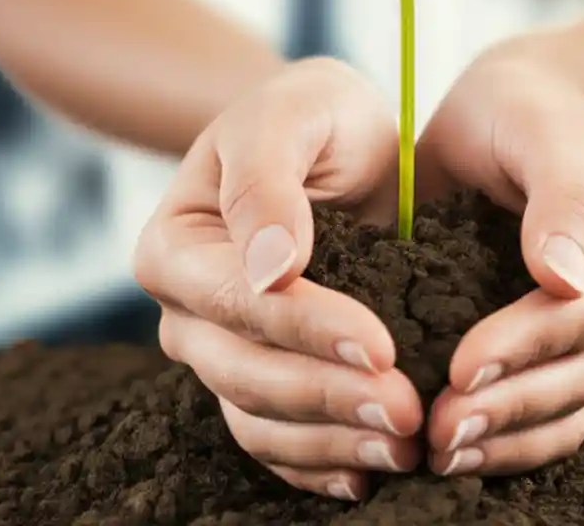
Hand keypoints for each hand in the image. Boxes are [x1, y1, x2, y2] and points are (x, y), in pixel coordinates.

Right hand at [132, 57, 421, 499]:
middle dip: (328, 397)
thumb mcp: (294, 111)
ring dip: (333, 442)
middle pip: (246, 375)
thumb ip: (267, 176)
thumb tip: (272, 266)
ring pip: (262, 422)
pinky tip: (373, 472)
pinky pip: (279, 445)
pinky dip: (321, 466)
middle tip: (409, 410)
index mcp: (174, 245)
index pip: (236, 302)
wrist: (340, 146)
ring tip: (408, 445)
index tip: (381, 344)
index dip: (305, 328)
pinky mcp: (263, 386)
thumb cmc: (314, 116)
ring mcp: (222, 356)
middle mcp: (187, 313)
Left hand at [415, 50, 583, 475]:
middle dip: (513, 404)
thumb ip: (562, 198)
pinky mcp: (552, 360)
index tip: (465, 365)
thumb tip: (565, 282)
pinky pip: (539, 417)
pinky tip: (446, 450)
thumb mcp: (546, 131)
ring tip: (439, 451)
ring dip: (505, 438)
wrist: (501, 119)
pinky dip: (499, 439)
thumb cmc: (529, 111)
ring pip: (564, 410)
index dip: (533, 342)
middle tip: (442, 426)